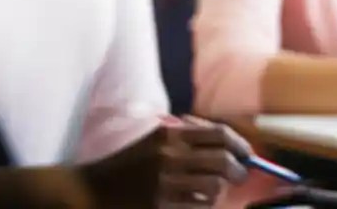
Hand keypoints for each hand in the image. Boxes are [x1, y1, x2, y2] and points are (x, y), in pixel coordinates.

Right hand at [80, 117, 250, 207]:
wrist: (90, 190)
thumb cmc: (128, 164)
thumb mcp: (156, 140)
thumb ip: (188, 137)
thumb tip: (231, 146)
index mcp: (170, 135)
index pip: (219, 134)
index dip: (240, 144)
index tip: (246, 154)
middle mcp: (169, 156)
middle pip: (223, 160)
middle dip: (239, 169)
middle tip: (240, 175)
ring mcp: (164, 183)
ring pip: (215, 186)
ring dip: (220, 190)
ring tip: (213, 190)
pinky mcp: (160, 206)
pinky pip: (199, 205)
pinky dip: (204, 204)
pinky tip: (197, 202)